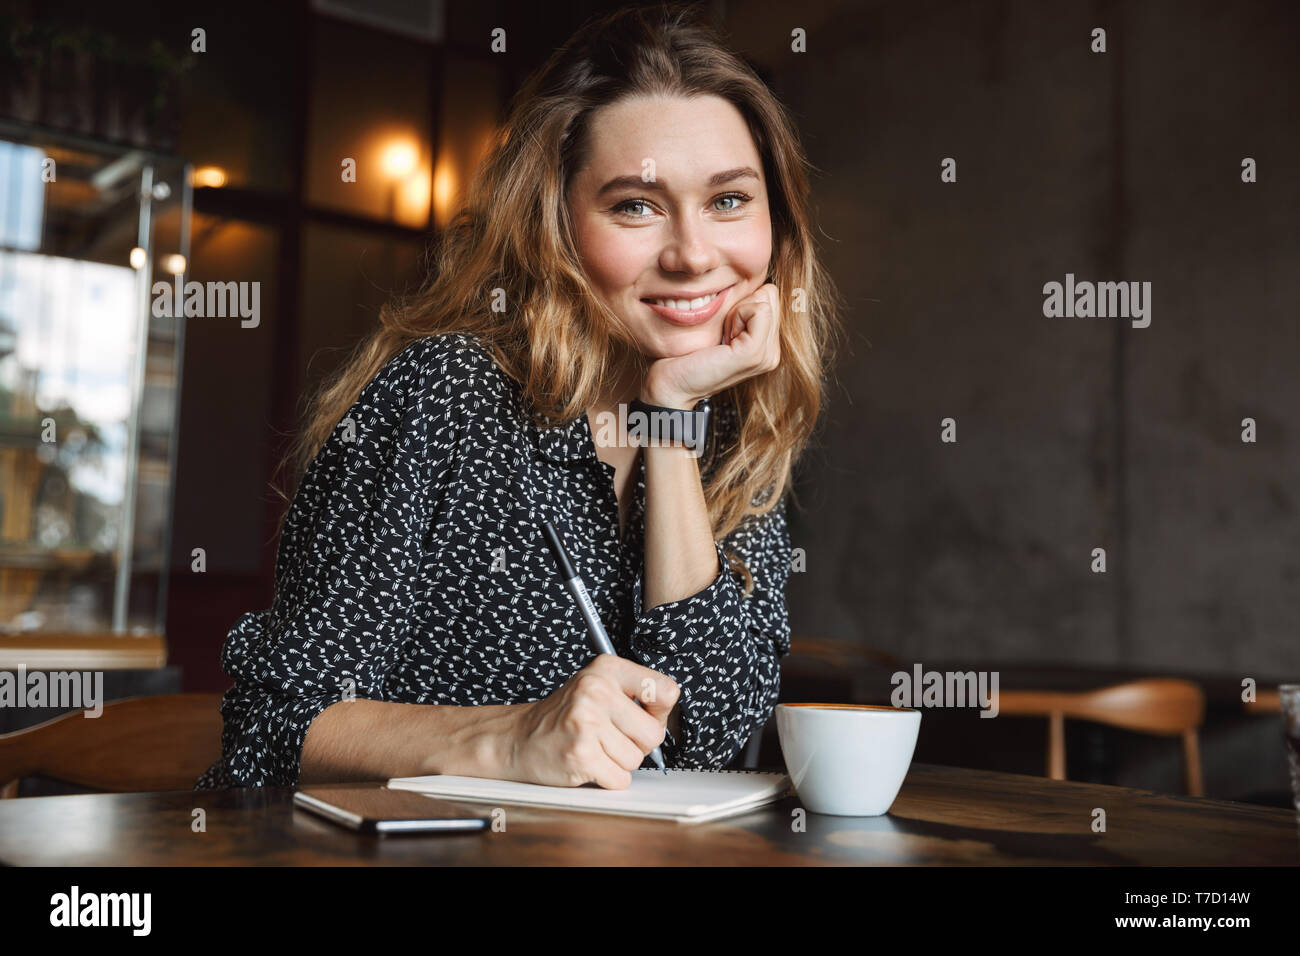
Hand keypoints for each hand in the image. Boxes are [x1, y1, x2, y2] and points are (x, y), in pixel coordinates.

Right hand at [503, 654, 679, 787]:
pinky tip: (587, 762)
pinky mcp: (581, 753)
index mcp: (607, 669)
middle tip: (611, 738)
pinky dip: (606, 779)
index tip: (643, 715)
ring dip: (618, 762)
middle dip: (638, 744)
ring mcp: (587, 722)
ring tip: (594, 748)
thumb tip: (671, 716)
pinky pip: (619, 778)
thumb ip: (637, 696)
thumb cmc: (565, 717)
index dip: (659, 712)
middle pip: (654, 733)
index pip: (666, 690)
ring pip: (636, 759)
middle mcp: (596, 690)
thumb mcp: (598, 688)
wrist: (518, 739)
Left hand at [641, 282, 781, 407]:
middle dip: (742, 304)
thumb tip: (753, 280)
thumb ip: (742, 307)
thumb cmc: (687, 352)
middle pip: (770, 294)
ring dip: (737, 310)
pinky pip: (758, 310)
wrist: (671, 383)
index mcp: (767, 345)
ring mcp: (767, 356)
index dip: (743, 301)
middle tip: (721, 331)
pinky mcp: (754, 354)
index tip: (723, 326)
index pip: (770, 295)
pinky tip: (722, 337)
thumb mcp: (721, 324)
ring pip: (766, 299)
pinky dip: (736, 315)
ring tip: (721, 336)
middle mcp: (772, 352)